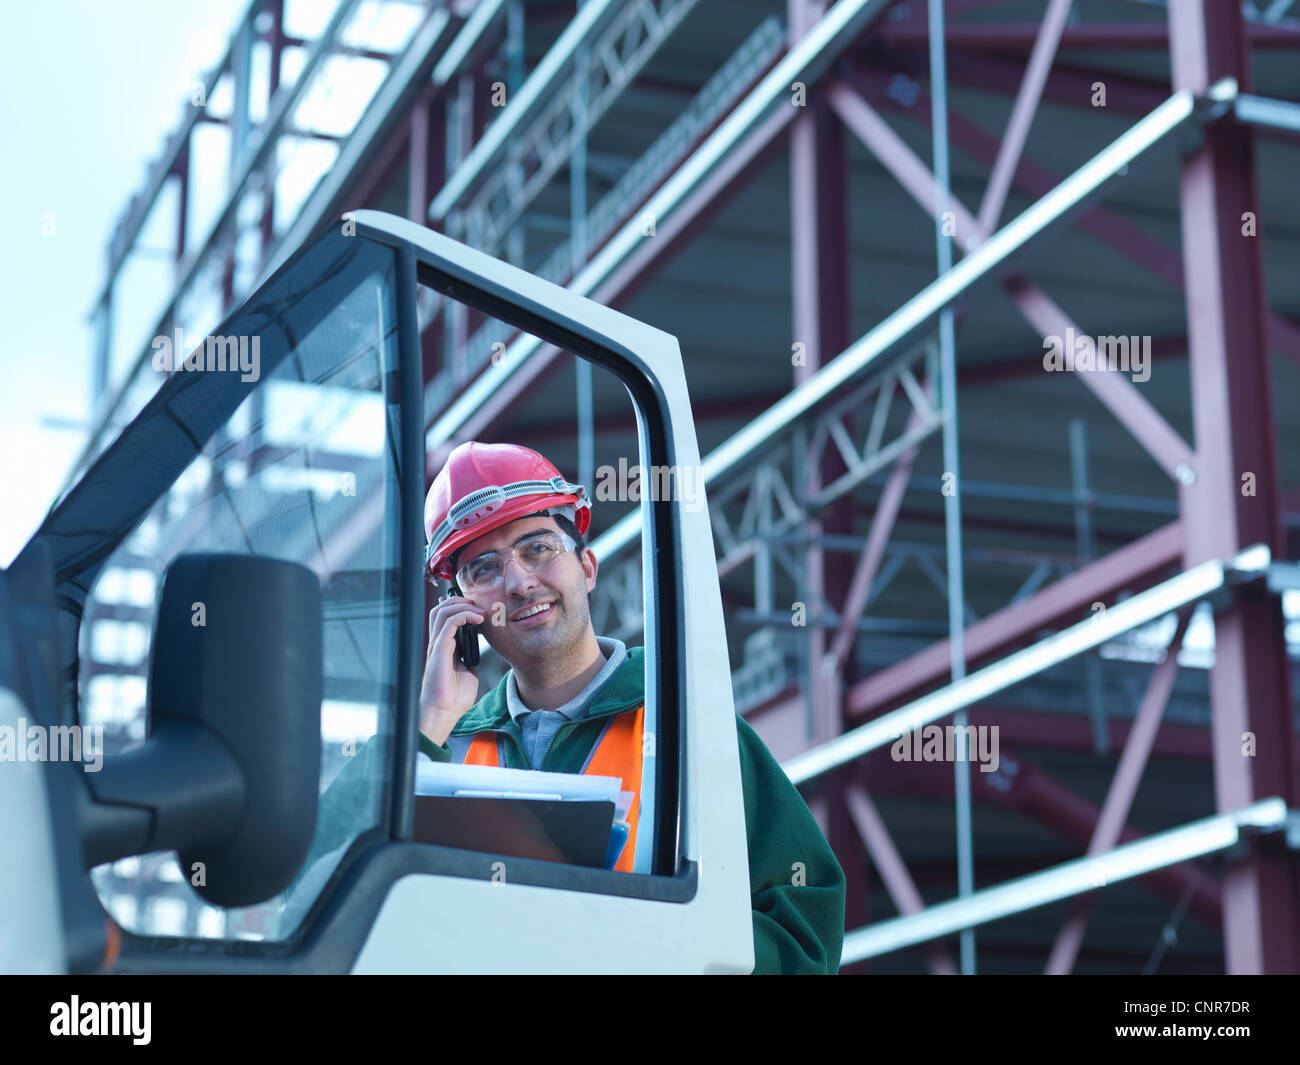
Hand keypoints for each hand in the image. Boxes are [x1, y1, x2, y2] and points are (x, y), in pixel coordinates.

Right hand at [418, 595, 485, 745]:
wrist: (444, 712)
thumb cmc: (453, 698)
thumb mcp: (468, 672)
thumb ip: (470, 657)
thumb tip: (479, 649)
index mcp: (443, 647)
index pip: (445, 617)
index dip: (460, 607)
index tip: (479, 609)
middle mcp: (437, 643)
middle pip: (440, 609)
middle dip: (459, 600)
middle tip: (479, 606)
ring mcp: (436, 645)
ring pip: (442, 611)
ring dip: (463, 605)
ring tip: (479, 611)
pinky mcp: (439, 650)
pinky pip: (449, 623)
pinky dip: (464, 615)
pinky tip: (477, 619)